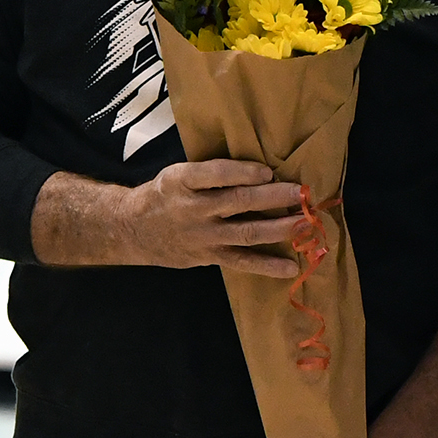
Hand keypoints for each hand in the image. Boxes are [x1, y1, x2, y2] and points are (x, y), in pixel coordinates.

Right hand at [31, 162, 303, 275]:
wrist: (131, 229)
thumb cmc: (165, 194)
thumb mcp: (178, 174)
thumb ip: (211, 173)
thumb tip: (263, 170)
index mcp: (182, 181)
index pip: (215, 174)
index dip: (242, 172)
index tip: (268, 170)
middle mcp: (192, 209)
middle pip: (237, 202)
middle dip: (273, 197)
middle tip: (301, 192)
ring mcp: (202, 236)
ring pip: (245, 232)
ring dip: (279, 228)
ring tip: (306, 222)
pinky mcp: (209, 256)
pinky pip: (241, 261)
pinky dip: (267, 266)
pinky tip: (290, 267)